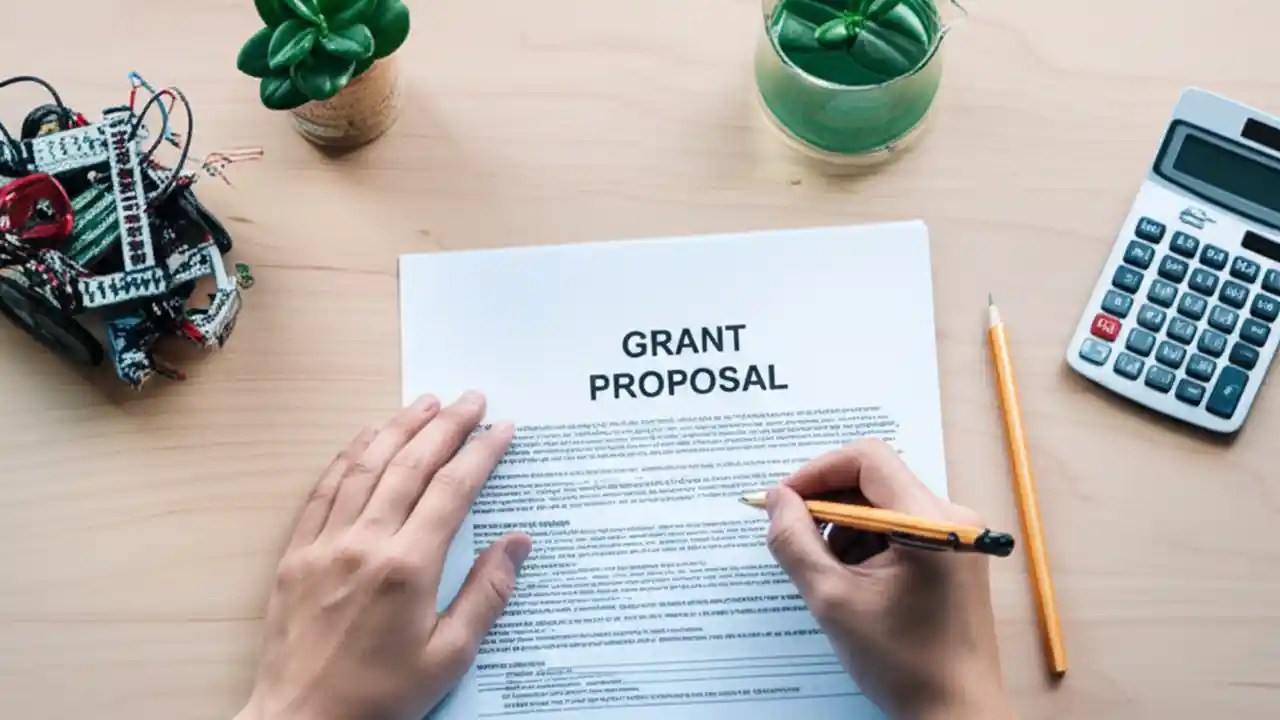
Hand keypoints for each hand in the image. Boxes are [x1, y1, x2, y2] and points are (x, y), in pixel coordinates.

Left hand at [236, 392, 531, 719]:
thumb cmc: (379, 699)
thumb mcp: (449, 657)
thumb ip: (486, 594)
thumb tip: (517, 543)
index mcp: (407, 568)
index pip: (452, 490)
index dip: (481, 453)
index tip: (502, 429)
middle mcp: (365, 543)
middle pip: (411, 465)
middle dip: (446, 425)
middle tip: (471, 399)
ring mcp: (325, 545)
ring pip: (365, 466)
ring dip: (398, 428)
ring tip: (425, 403)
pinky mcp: (296, 555)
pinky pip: (323, 490)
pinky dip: (347, 457)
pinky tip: (364, 439)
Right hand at [765, 439, 1013, 719]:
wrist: (956, 714)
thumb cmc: (902, 663)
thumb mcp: (832, 600)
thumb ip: (795, 542)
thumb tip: (775, 500)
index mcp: (930, 520)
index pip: (868, 459)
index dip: (819, 471)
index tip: (784, 501)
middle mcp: (951, 516)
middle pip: (874, 481)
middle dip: (828, 506)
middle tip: (796, 541)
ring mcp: (955, 535)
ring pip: (883, 506)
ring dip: (844, 530)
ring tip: (830, 577)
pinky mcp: (952, 554)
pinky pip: (898, 529)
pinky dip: (866, 546)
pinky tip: (853, 585)